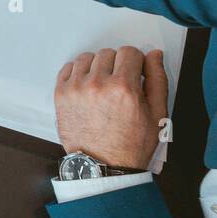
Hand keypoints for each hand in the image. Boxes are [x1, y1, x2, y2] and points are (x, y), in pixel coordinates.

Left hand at [54, 46, 168, 170]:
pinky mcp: (61, 94)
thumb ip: (157, 79)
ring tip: (103, 84)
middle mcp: (97, 84)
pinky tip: (87, 85)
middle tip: (119, 82)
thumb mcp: (157, 113)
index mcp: (123, 87)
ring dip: (96, 66)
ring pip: (87, 58)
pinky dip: (78, 72)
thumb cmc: (132, 143)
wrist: (103, 165)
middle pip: (108, 53)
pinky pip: (68, 67)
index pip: (129, 52)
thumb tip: (153, 55)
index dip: (135, 62)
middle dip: (117, 64)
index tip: (134, 72)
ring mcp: (76, 88)